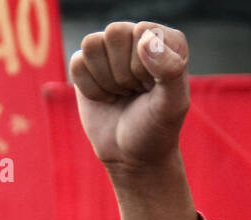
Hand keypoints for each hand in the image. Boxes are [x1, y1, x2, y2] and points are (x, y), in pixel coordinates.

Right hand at [70, 22, 189, 174]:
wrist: (131, 155)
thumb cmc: (156, 129)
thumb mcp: (173, 105)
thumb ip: (170, 70)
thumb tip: (144, 40)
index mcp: (167, 41)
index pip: (143, 32)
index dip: (143, 65)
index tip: (152, 88)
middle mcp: (139, 37)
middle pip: (115, 33)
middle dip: (124, 74)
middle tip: (136, 92)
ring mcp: (111, 49)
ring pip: (92, 44)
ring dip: (107, 80)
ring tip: (122, 93)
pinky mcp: (87, 63)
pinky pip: (77, 63)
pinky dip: (91, 89)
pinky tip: (106, 98)